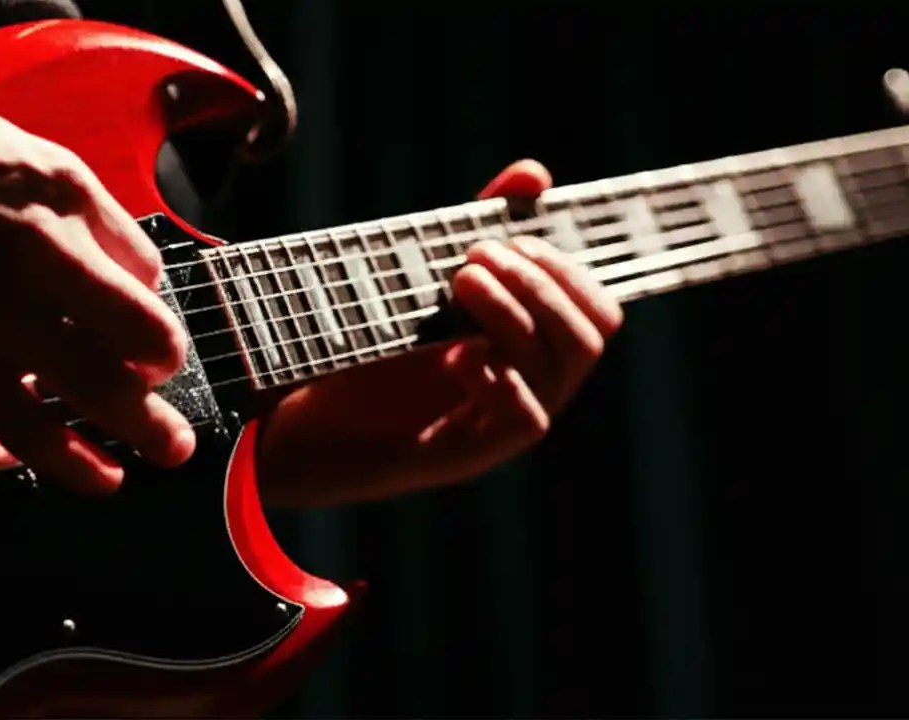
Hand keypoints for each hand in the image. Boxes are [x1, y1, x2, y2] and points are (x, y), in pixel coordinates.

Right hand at [0, 67, 195, 494]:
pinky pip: (35, 435)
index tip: (139, 317)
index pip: (142, 266)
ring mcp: (4, 320)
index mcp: (62, 195)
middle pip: (143, 336)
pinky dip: (78, 465)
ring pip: (105, 392)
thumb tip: (118, 258)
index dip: (147, 299)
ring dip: (147, 429)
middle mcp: (49, 258)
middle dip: (166, 370)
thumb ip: (65, 200)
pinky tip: (102, 479)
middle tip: (169, 386)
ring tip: (169, 450)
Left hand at [255, 160, 622, 506]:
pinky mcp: (477, 452)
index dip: (568, 270)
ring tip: (460, 282)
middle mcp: (534, 386)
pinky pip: (524, 419)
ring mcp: (508, 423)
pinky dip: (495, 377)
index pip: (598, 311)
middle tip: (475, 258)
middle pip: (589, 336)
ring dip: (513, 314)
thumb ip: (481, 230)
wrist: (316, 420)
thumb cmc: (378, 351)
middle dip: (540, 285)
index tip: (513, 237)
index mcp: (534, 348)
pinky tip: (454, 353)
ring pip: (557, 370)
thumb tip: (534, 173)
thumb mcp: (428, 282)